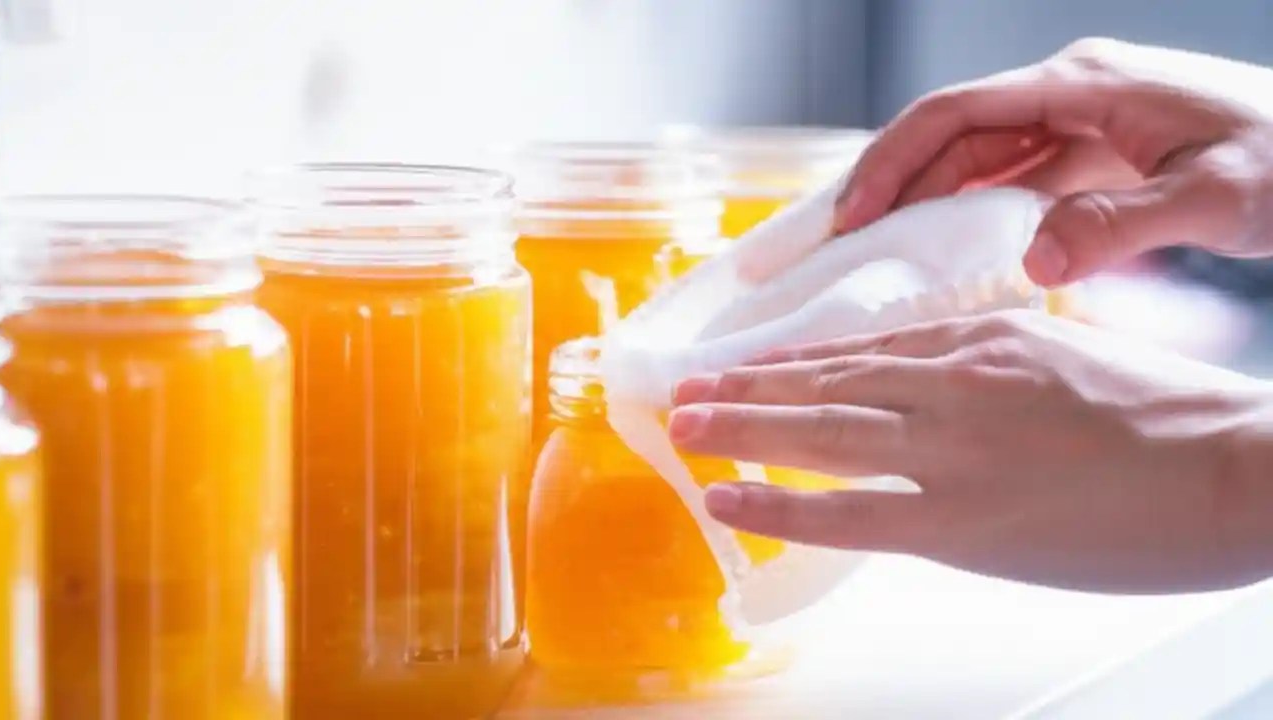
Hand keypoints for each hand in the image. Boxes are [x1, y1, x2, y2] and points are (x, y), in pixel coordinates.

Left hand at [667, 310, 1272, 592]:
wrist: (1236, 469)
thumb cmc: (1174, 421)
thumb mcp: (1071, 357)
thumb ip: (999, 367)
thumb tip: (948, 389)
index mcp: (984, 340)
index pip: (863, 349)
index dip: (795, 361)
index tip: (751, 366)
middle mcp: (952, 382)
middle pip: (823, 381)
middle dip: (746, 389)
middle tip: (688, 393)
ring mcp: (949, 448)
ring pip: (817, 432)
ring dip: (739, 430)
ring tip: (685, 430)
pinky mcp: (959, 517)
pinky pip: (843, 511)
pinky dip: (775, 502)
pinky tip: (727, 498)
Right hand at [834, 38, 1272, 287]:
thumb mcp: (1217, 196)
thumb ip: (1121, 226)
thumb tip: (1033, 263)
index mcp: (1083, 83)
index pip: (957, 113)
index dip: (892, 162)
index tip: (850, 215)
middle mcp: (1071, 95)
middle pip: (954, 137)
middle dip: (892, 187)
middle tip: (842, 247)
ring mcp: (1082, 125)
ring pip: (977, 162)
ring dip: (925, 204)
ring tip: (876, 255)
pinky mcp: (1095, 158)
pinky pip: (1012, 184)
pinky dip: (972, 217)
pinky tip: (947, 254)